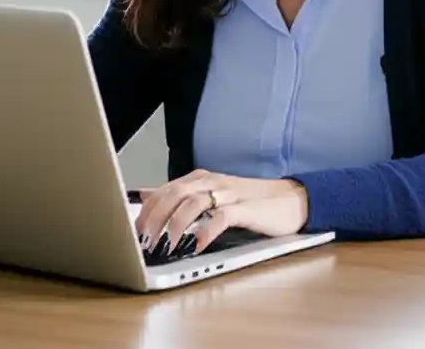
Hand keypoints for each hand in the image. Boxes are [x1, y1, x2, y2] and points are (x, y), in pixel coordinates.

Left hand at [132, 169, 309, 254]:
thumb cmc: (250, 202)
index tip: (133, 231)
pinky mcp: (247, 209)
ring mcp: (229, 194)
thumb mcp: (211, 196)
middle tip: (143, 241)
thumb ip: (180, 196)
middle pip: (173, 195)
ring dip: (175, 225)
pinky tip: (197, 245)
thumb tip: (145, 194)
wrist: (292, 200)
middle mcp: (211, 182)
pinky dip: (206, 231)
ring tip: (166, 245)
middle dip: (154, 219)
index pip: (164, 190)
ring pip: (193, 203)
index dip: (145, 211)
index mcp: (200, 179)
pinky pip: (222, 217)